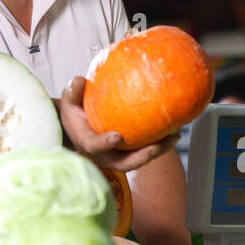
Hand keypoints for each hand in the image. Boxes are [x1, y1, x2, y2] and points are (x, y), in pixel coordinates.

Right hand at [58, 76, 178, 171]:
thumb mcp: (69, 100)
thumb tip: (80, 81)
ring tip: (174, 137)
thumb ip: (73, 92)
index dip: (104, 144)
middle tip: (155, 147)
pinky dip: (161, 143)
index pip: (94, 146)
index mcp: (86, 143)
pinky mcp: (129, 153)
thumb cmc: (74, 111)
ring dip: (158, 151)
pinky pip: (146, 151)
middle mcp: (104, 156)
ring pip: (139, 160)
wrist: (78, 127)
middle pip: (124, 163)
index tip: (116, 136)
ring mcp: (118, 156)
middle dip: (141, 158)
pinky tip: (176, 130)